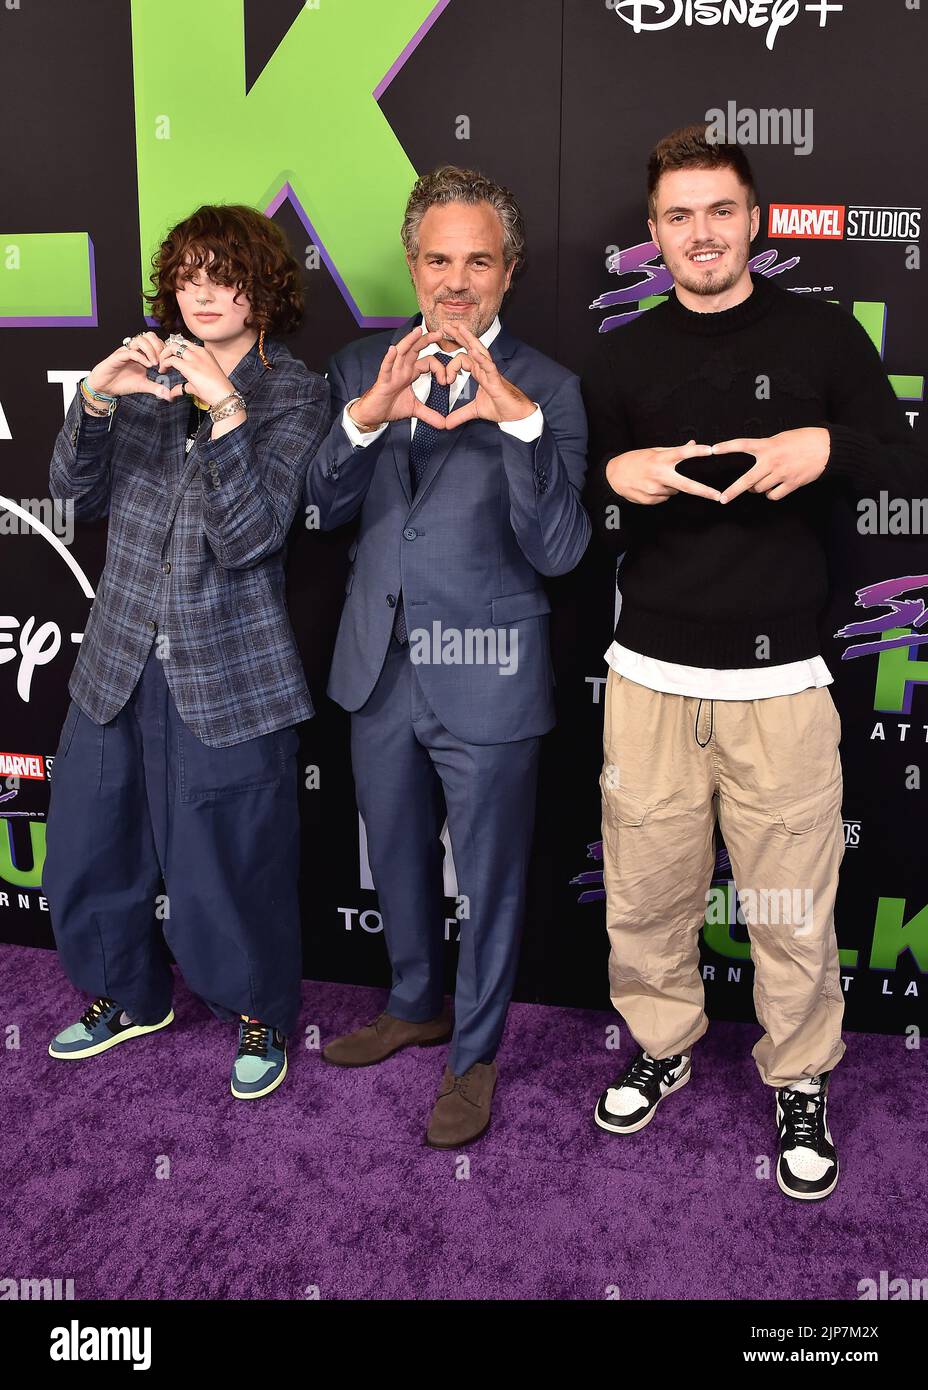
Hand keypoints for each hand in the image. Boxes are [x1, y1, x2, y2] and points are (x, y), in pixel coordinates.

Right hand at [85, 332, 178, 400]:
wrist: (105, 387)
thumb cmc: (123, 383)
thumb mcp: (143, 386)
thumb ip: (156, 388)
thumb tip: (169, 395)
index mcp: (142, 353)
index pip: (156, 341)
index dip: (164, 349)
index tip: (168, 363)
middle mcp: (135, 349)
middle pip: (149, 335)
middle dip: (159, 346)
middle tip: (162, 361)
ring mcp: (126, 351)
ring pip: (140, 339)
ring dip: (150, 350)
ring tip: (155, 363)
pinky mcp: (118, 356)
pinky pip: (130, 352)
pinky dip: (141, 357)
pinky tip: (147, 366)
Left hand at [156, 336, 235, 406]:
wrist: (224, 396)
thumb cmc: (216, 391)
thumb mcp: (199, 383)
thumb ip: (184, 386)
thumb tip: (173, 392)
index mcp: (204, 352)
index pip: (185, 344)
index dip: (175, 351)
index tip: (170, 361)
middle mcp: (199, 351)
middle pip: (177, 342)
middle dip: (166, 350)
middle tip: (163, 361)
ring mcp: (195, 357)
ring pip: (172, 347)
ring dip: (164, 355)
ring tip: (162, 365)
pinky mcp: (190, 366)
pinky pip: (171, 360)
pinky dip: (164, 364)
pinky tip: (163, 370)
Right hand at [349, 325, 450, 430]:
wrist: (374, 414)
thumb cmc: (391, 406)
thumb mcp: (415, 410)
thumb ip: (430, 415)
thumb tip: (444, 424)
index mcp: (411, 373)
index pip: (428, 362)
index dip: (439, 368)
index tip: (447, 380)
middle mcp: (402, 369)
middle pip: (415, 350)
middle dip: (426, 340)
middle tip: (439, 332)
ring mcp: (392, 373)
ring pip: (401, 353)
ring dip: (409, 341)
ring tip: (418, 331)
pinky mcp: (383, 380)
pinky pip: (386, 368)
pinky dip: (389, 359)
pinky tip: (393, 350)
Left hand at [441, 324, 535, 428]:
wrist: (516, 415)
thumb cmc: (500, 408)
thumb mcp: (475, 411)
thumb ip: (460, 415)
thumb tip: (446, 424)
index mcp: (479, 372)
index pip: (463, 358)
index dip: (451, 364)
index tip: (444, 380)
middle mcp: (484, 369)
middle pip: (471, 347)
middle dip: (459, 335)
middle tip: (446, 324)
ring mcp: (491, 373)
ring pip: (480, 351)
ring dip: (469, 339)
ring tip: (460, 328)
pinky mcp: (497, 380)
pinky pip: (489, 366)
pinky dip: (481, 359)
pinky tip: (473, 352)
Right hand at [605, 440, 718, 504]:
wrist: (613, 476)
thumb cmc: (635, 460)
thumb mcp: (654, 451)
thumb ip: (675, 450)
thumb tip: (693, 444)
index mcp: (660, 459)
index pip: (682, 453)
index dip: (697, 452)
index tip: (711, 450)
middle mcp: (659, 475)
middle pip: (687, 485)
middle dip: (704, 491)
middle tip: (718, 496)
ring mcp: (654, 490)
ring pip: (674, 491)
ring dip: (671, 486)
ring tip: (656, 479)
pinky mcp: (650, 500)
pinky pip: (664, 497)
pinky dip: (661, 492)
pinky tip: (650, 486)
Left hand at [714, 428, 829, 502]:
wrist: (827, 448)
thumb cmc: (805, 440)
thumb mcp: (782, 438)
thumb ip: (767, 447)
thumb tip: (758, 459)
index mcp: (768, 445)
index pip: (742, 445)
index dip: (727, 447)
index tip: (712, 449)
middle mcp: (772, 461)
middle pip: (747, 480)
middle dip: (733, 491)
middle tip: (723, 499)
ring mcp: (782, 474)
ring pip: (760, 489)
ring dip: (757, 489)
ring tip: (761, 483)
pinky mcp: (792, 483)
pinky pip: (774, 495)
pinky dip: (771, 494)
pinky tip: (773, 489)